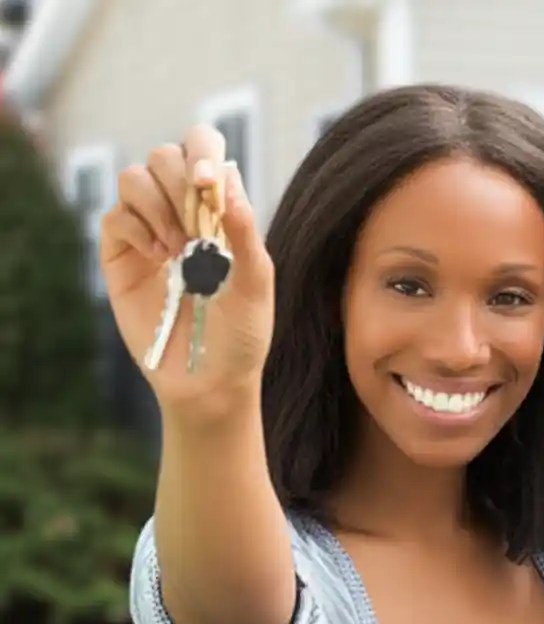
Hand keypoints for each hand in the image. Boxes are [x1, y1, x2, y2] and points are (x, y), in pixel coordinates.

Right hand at [100, 124, 274, 419]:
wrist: (210, 380)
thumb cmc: (242, 333)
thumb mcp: (257, 285)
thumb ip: (246, 235)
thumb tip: (230, 185)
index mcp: (221, 209)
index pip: (204, 150)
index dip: (202, 150)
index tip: (207, 181)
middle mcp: (182, 211)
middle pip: (164, 155)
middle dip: (180, 182)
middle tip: (196, 229)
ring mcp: (149, 230)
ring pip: (134, 178)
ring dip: (157, 206)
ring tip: (180, 250)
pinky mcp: (121, 255)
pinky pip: (114, 216)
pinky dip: (136, 228)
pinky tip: (160, 260)